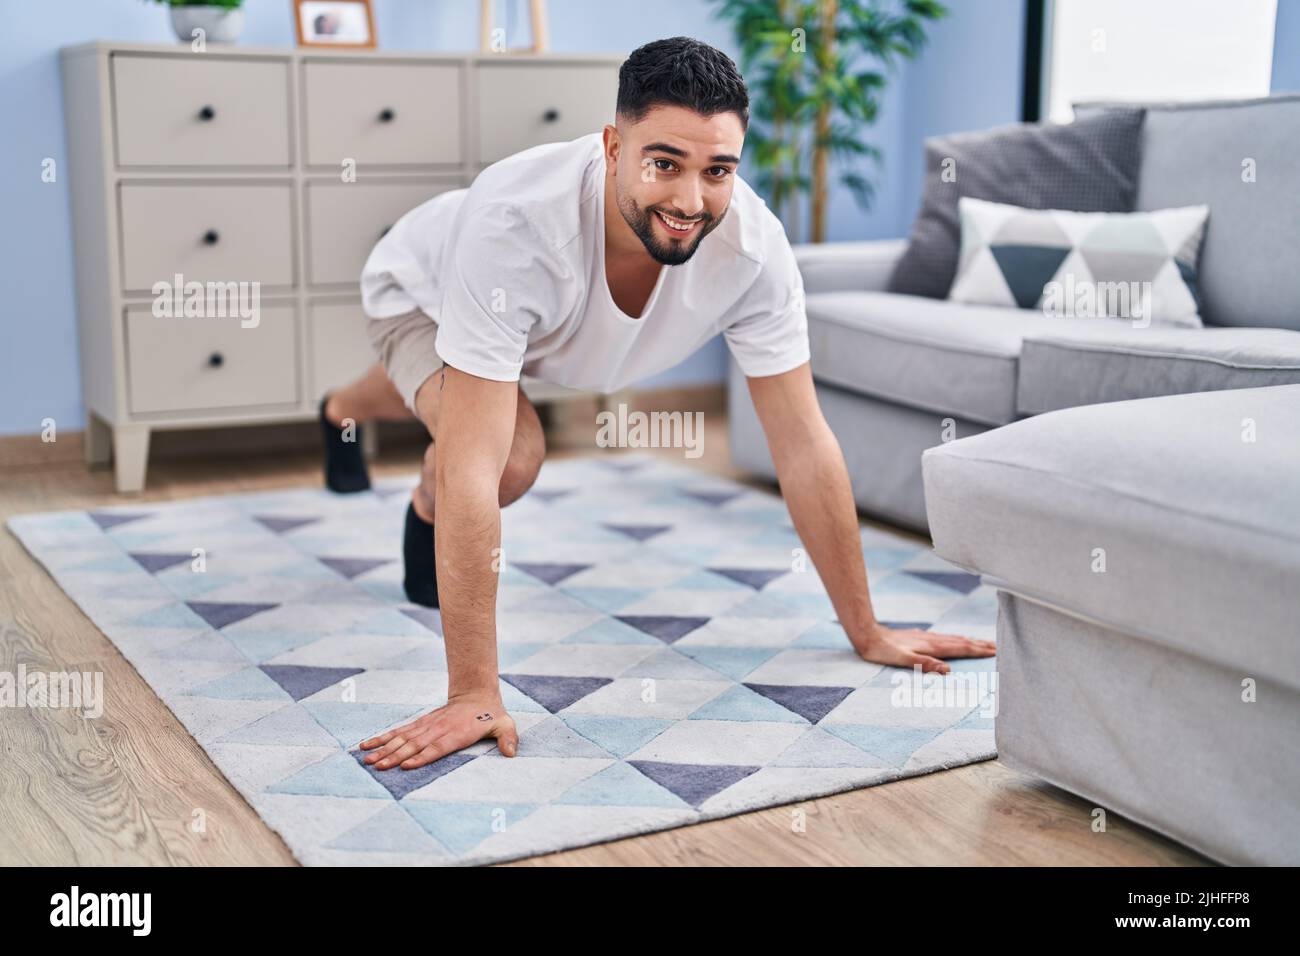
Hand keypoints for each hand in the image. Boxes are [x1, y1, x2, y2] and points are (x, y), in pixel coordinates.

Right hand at [358, 691, 518, 769]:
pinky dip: (383, 738)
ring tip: (367, 758)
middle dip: (395, 756)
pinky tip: (367, 745)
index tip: (406, 765)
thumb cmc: (491, 715)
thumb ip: (508, 738)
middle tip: (378, 766)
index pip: (438, 746)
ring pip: (403, 738)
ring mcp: (427, 725)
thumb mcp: (505, 724)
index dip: (423, 756)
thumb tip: (511, 753)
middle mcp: (439, 728)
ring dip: (384, 748)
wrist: (476, 693)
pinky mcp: (420, 723)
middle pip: (415, 744)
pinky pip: (399, 731)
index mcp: (457, 732)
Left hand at [850, 624, 995, 674]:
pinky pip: (946, 638)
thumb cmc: (883, 651)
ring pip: (955, 638)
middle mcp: (933, 639)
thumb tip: (948, 671)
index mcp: (933, 646)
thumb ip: (925, 664)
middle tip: (1000, 646)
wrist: (868, 635)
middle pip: (963, 641)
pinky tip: (956, 641)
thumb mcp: (903, 660)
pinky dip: (958, 640)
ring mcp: (927, 637)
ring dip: (972, 641)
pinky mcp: (920, 637)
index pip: (961, 648)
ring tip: (985, 643)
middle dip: (981, 644)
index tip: (997, 651)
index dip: (979, 650)